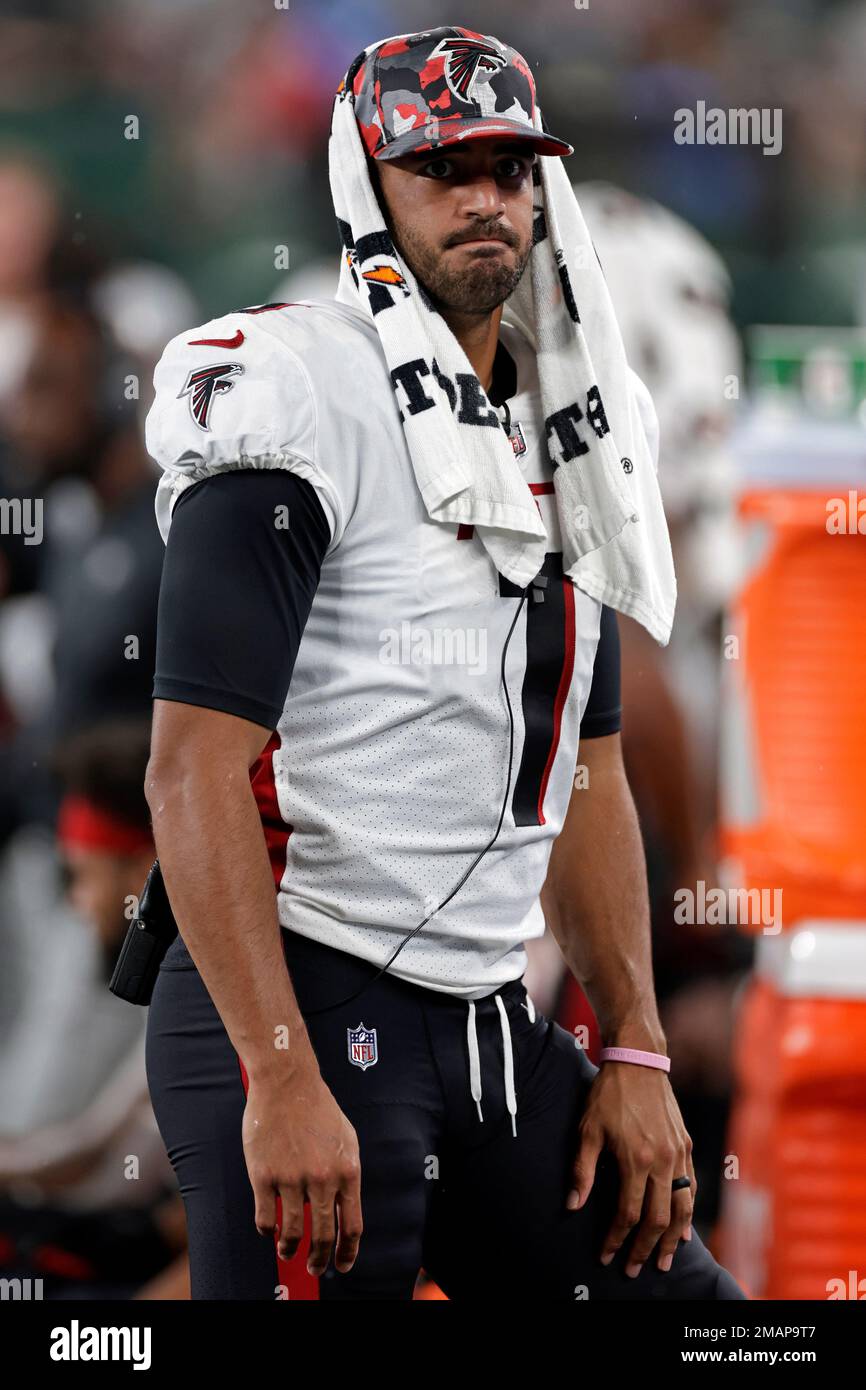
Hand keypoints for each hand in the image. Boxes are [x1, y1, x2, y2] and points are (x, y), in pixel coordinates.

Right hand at [242, 1067, 362, 1275]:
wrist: (288, 1082)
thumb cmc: (318, 1108)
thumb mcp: (347, 1140)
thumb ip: (346, 1174)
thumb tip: (343, 1209)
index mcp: (348, 1170)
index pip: (352, 1225)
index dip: (348, 1252)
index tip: (344, 1264)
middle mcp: (322, 1178)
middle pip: (323, 1236)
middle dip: (319, 1260)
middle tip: (315, 1268)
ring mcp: (292, 1178)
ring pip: (292, 1233)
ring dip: (290, 1250)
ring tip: (288, 1252)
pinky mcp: (264, 1175)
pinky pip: (265, 1218)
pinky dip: (268, 1231)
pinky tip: (269, 1230)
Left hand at [566, 1062, 694, 1275]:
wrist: (639, 1062)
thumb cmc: (609, 1095)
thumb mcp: (588, 1130)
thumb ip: (582, 1170)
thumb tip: (573, 1205)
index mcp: (635, 1159)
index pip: (628, 1213)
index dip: (617, 1239)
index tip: (607, 1255)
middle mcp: (661, 1160)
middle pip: (657, 1218)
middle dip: (644, 1248)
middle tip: (634, 1270)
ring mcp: (677, 1154)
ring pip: (681, 1208)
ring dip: (671, 1239)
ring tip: (662, 1260)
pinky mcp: (686, 1146)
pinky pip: (691, 1187)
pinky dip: (687, 1212)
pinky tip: (682, 1229)